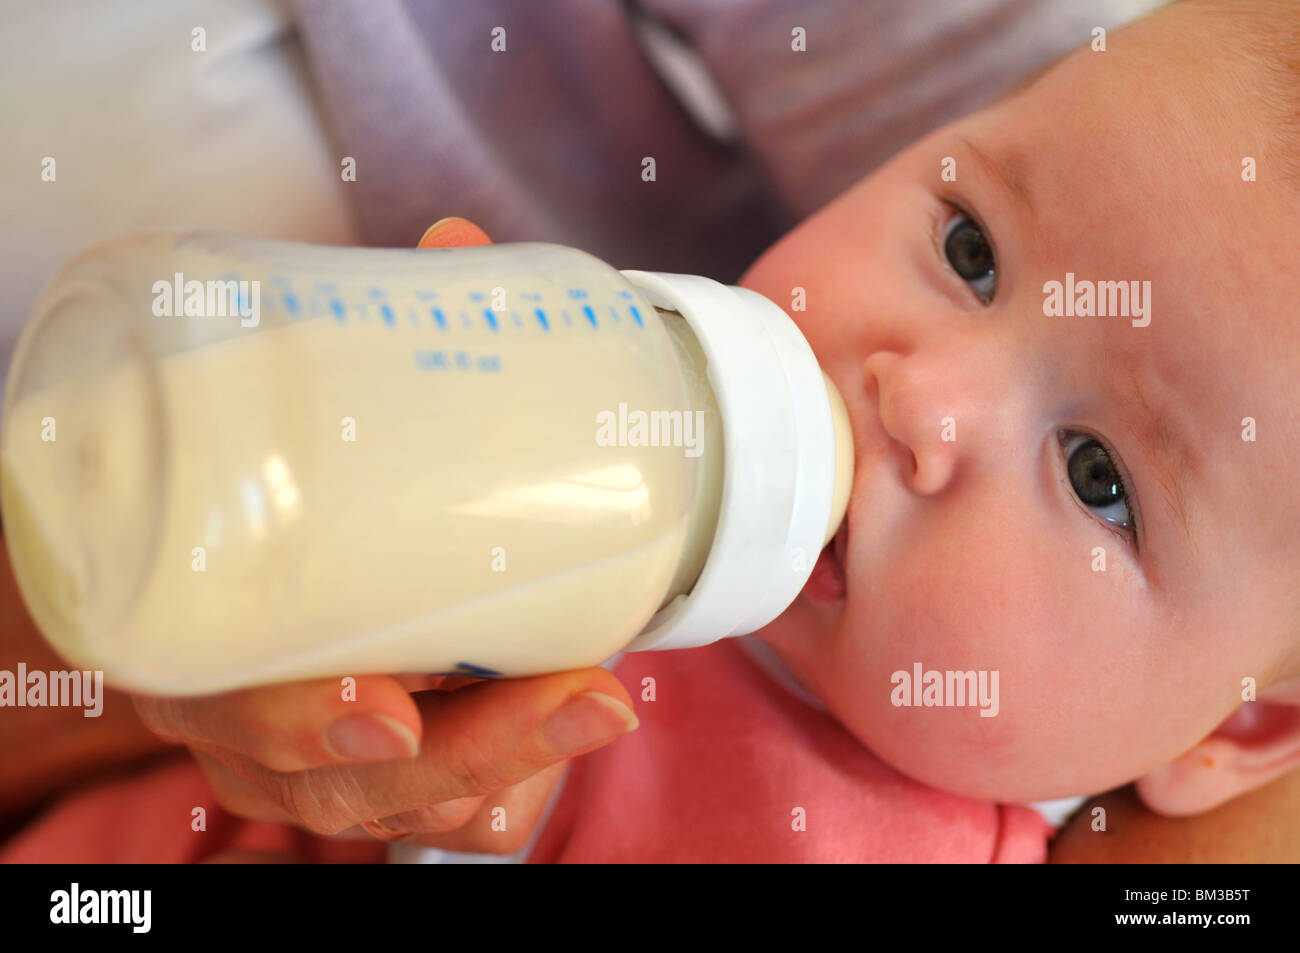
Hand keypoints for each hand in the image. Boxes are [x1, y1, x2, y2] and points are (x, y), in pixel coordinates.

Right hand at [134, 218, 638, 853]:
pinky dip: (508, 781)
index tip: (387, 705)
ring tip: (600, 703)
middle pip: (339, 778)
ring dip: (510, 766)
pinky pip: (448, 809)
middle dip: (458, 752)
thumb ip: (384, 346)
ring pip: (403, 801)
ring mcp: (317, 755)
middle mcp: (251, 712)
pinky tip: (572, 717)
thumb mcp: (320, 437)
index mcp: (207, 632)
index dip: (298, 719)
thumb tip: (451, 247)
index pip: (233, 702)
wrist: (249, 554)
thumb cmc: (281, 499)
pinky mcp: (382, 771)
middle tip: (576, 698)